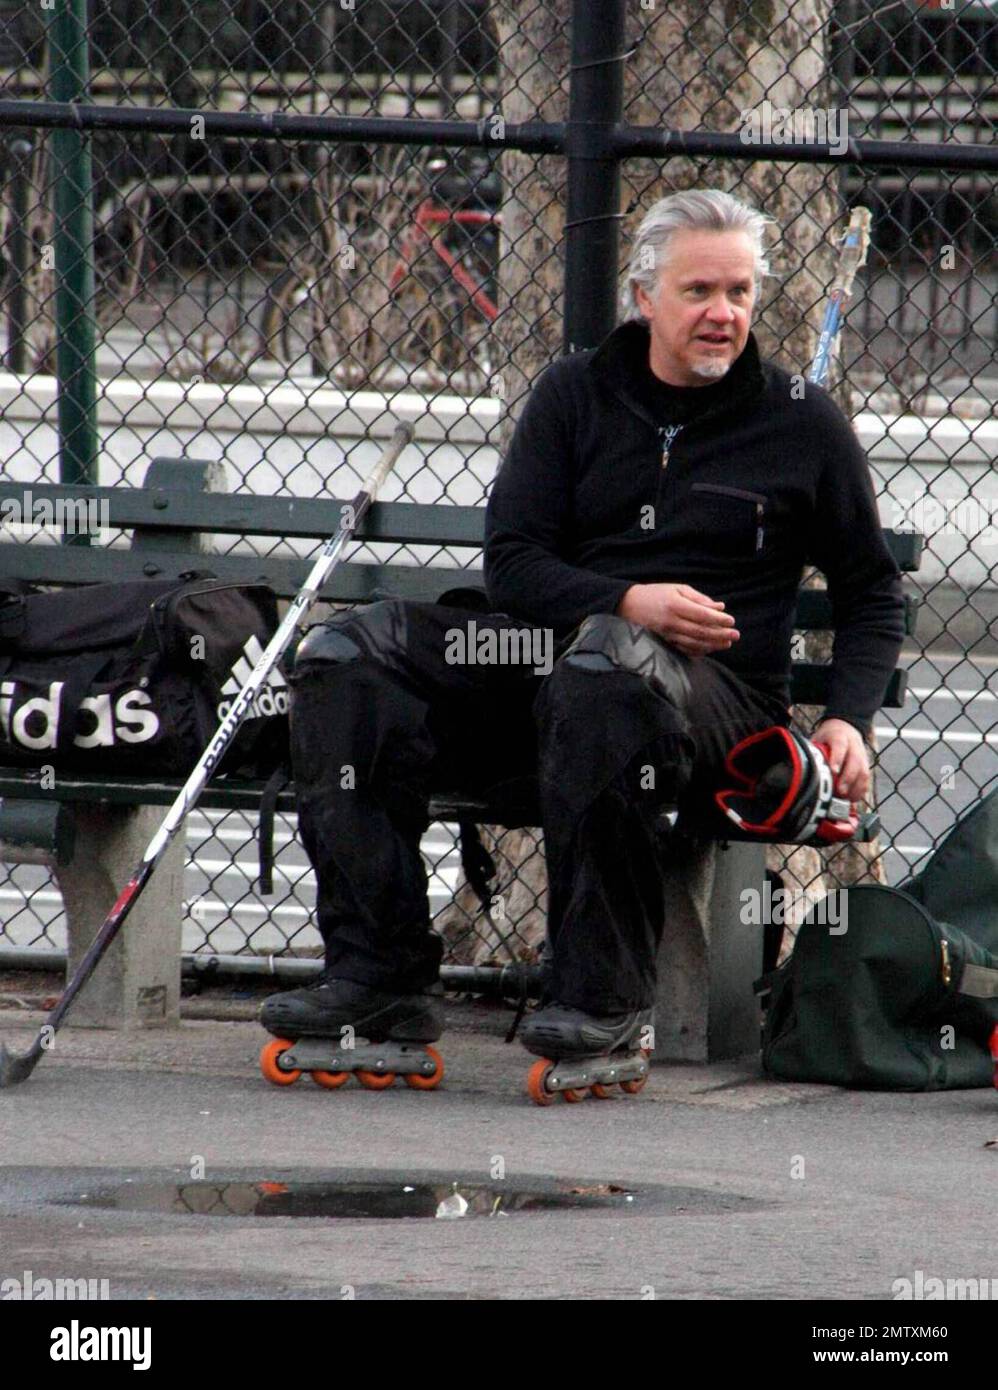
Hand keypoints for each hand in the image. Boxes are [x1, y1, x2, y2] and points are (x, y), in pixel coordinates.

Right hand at [616, 582, 738, 656]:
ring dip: (713, 645)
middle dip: (720, 634)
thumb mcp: (677, 589)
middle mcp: (671, 622)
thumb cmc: (656, 594)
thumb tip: (720, 608)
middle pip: (700, 631)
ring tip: (726, 643)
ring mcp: (666, 635)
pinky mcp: (663, 643)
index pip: (702, 615)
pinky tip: (710, 649)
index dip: (719, 620)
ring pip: (694, 643)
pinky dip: (699, 651)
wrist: (627, 606)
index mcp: (675, 605)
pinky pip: (684, 650)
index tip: (732, 621)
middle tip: (736, 635)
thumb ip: (699, 599)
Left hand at [812, 718, 869, 801]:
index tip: (833, 771)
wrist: (846, 726)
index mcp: (839, 736)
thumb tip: (800, 769)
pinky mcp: (866, 764)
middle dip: (848, 778)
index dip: (837, 758)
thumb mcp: (818, 738)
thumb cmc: (828, 736)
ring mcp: (862, 755)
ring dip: (856, 787)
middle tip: (840, 791)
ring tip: (846, 799)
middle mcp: (853, 745)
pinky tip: (853, 799)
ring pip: (863, 771)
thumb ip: (813, 752)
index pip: (839, 745)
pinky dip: (861, 790)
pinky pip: (866, 779)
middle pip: (854, 761)